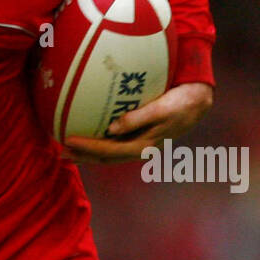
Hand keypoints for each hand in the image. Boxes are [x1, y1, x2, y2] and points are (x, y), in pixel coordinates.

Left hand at [64, 81, 213, 162]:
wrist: (199, 101)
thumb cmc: (181, 102)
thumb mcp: (161, 109)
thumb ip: (137, 119)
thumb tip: (111, 129)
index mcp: (142, 147)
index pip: (108, 150)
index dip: (86, 148)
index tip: (67, 141)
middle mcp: (138, 150)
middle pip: (104, 157)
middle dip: (82, 156)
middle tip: (60, 153)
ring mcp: (139, 145)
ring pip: (108, 153)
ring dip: (88, 153)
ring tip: (68, 149)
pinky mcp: (140, 137)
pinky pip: (114, 143)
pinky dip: (99, 142)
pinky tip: (90, 134)